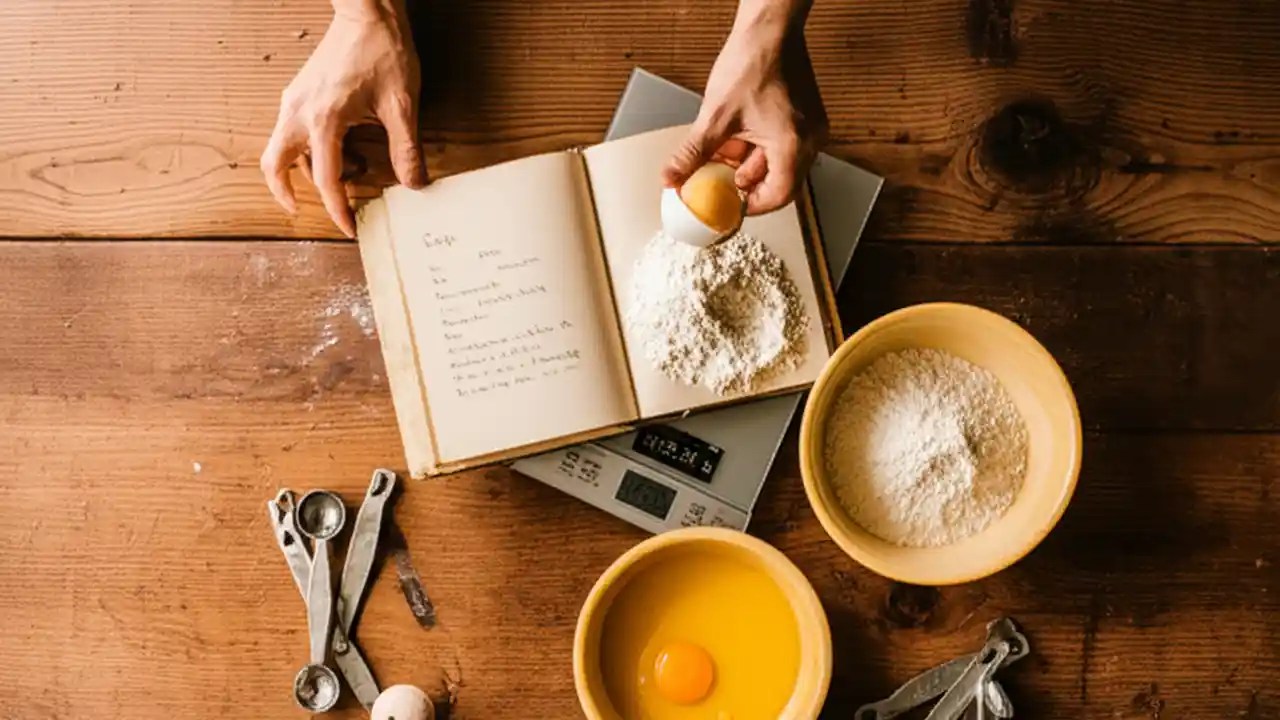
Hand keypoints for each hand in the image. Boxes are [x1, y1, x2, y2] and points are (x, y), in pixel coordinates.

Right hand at [260, 0, 422, 236]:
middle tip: (310, 213)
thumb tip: (414, 184)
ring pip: (281, 149)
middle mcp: (298, 112)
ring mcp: (294, 100)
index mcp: (323, 119)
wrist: (366, 11)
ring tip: (349, 172)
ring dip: (307, 170)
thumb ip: (406, 149)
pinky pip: (292, 131)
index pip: (326, 180)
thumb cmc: (382, 50)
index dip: (338, 210)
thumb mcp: (401, 105)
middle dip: (288, 195)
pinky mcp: (299, 93)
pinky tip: (345, 146)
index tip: (350, 228)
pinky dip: (310, 149)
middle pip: (274, 167)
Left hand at [665, 12, 826, 214]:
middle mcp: (810, 139)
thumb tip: (672, 177)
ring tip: (725, 151)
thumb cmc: (753, 62)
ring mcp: (811, 128)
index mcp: (794, 144)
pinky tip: (738, 137)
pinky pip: (784, 146)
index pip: (780, 195)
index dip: (754, 206)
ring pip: (780, 163)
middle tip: (721, 180)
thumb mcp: (715, 116)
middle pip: (780, 181)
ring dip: (750, 163)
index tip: (732, 207)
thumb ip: (693, 153)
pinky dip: (759, 148)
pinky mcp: (806, 118)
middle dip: (747, 182)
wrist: (770, 29)